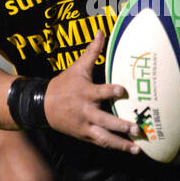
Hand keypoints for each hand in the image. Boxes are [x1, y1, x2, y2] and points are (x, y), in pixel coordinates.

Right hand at [43, 28, 141, 152]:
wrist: (42, 106)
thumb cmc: (64, 85)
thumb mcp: (77, 67)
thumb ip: (92, 51)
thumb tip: (101, 31)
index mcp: (85, 93)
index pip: (100, 92)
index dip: (111, 91)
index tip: (123, 90)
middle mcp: (86, 112)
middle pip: (104, 121)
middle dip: (120, 125)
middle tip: (137, 128)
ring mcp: (85, 126)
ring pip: (104, 138)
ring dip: (121, 144)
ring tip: (137, 149)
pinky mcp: (85, 136)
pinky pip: (101, 143)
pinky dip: (115, 147)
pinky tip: (129, 150)